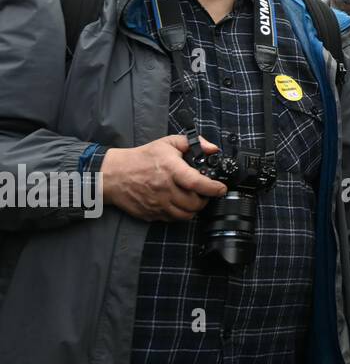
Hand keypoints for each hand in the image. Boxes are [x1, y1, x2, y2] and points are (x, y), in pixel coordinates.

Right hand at [101, 134, 227, 221]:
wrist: (113, 174)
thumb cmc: (141, 158)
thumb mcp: (168, 143)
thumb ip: (193, 143)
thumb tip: (213, 149)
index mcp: (171, 170)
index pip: (197, 183)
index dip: (213, 188)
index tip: (221, 188)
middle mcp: (165, 189)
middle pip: (194, 203)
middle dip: (205, 199)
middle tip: (206, 193)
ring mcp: (157, 204)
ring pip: (185, 215)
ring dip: (194, 209)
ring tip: (194, 200)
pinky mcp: (150, 214)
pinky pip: (172, 219)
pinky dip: (180, 214)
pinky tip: (179, 204)